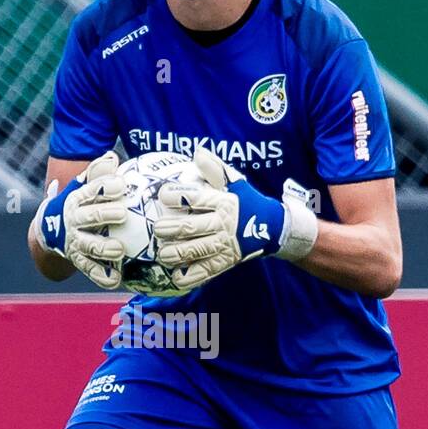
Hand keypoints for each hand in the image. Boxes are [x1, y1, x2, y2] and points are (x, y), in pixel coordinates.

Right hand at [34, 151, 127, 289]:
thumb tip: (111, 156)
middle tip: (123, 213)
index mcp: (78, 198)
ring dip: (103, 248)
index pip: (91, 189)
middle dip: (104, 214)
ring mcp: (76, 242)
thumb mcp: (85, 185)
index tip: (121, 183)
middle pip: (89, 216)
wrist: (52, 229)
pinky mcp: (79, 261)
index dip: (104, 186)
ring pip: (90, 245)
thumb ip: (98, 173)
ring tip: (119, 250)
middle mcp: (74, 220)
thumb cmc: (81, 202)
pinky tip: (116, 279)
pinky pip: (91, 270)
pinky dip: (102, 276)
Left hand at [154, 146, 286, 288]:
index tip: (162, 194)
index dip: (176, 195)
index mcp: (223, 202)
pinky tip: (175, 276)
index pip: (195, 198)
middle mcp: (223, 224)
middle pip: (190, 227)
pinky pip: (204, 273)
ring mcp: (223, 246)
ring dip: (175, 253)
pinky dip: (189, 276)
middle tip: (157, 228)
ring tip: (162, 253)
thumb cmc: (245, 201)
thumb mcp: (234, 181)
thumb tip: (197, 151)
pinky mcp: (224, 263)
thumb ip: (214, 168)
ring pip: (194, 251)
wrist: (270, 227)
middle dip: (170, 228)